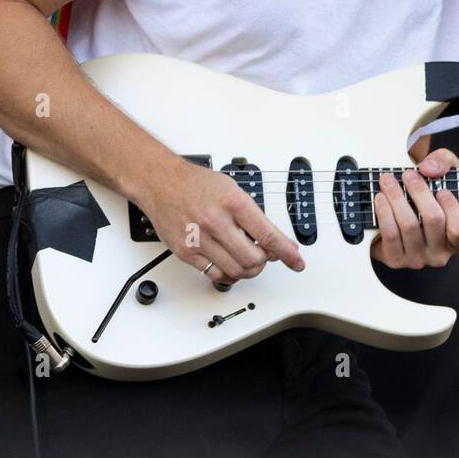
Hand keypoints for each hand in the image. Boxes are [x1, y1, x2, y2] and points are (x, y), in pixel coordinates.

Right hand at [143, 161, 304, 284]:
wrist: (161, 183)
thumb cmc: (197, 184)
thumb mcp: (234, 190)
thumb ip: (254, 216)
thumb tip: (276, 240)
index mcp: (233, 203)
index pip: (268, 235)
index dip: (286, 252)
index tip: (296, 261)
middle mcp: (216, 222)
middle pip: (254, 259)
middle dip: (265, 261)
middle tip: (265, 256)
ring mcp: (200, 239)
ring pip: (236, 271)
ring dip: (248, 270)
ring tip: (248, 260)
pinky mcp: (186, 252)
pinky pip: (215, 274)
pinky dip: (229, 274)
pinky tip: (230, 264)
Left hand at [371, 148, 458, 267]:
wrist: (402, 209)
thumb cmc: (429, 193)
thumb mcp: (444, 172)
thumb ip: (444, 161)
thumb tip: (429, 169)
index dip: (452, 208)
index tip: (441, 189)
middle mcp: (440, 254)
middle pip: (433, 220)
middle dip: (419, 193)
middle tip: (408, 175)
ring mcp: (418, 259)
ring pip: (409, 226)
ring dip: (396, 199)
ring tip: (388, 181)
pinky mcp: (396, 260)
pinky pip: (390, 236)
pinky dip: (384, 214)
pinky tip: (380, 199)